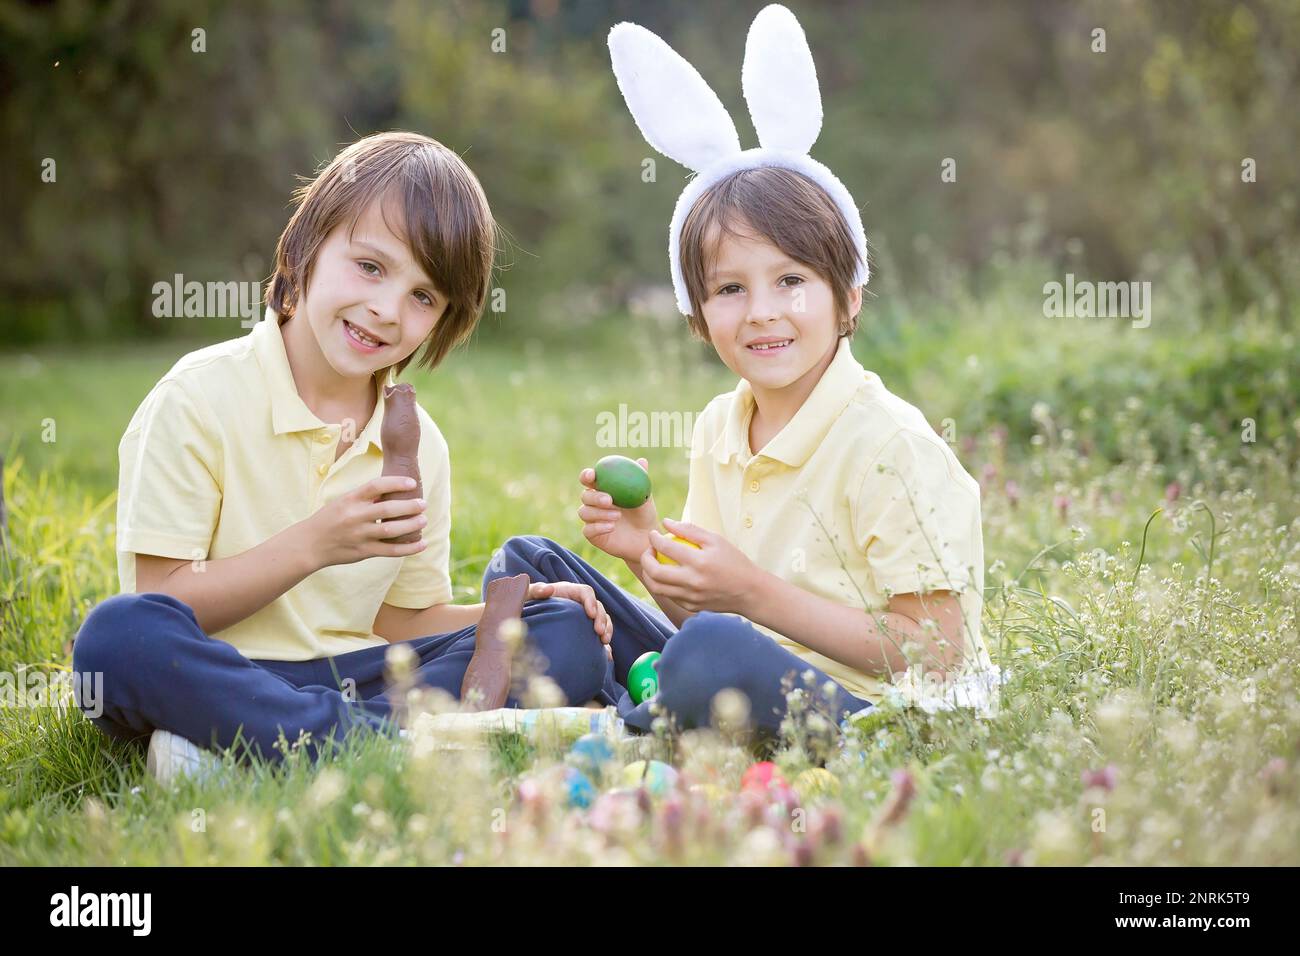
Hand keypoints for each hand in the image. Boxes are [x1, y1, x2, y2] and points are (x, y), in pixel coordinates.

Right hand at [301, 476, 427, 570]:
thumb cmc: (330, 519)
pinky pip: (390, 551)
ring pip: (391, 530)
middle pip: (387, 509)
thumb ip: (365, 497)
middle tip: (423, 504)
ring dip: (411, 525)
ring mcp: (359, 535)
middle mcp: (355, 516)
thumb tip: (392, 488)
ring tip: (424, 520)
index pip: (376, 486)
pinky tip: (422, 544)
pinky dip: (409, 548)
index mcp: (350, 500)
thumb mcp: (343, 501)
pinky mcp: (363, 551)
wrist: (309, 544)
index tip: (412, 483)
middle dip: (409, 506)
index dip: (396, 483)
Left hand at [526, 580, 613, 659]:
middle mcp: (579, 603)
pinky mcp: (584, 630)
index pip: (586, 592)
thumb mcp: (529, 594)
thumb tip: (548, 589)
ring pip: (602, 620)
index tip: (591, 614)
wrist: (529, 616)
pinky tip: (607, 656)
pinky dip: (604, 645)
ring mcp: (583, 617)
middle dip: (602, 619)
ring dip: (606, 630)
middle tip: (599, 633)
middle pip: (598, 607)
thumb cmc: (528, 602)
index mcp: (569, 591)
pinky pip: (599, 636)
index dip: (591, 602)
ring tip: (604, 642)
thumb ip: (536, 590)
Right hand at [577, 457, 659, 563]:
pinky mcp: (592, 535)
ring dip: (599, 513)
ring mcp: (591, 519)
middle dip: (595, 496)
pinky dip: (598, 527)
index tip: (592, 475)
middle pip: (585, 496)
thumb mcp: (645, 496)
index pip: (589, 479)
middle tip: (609, 500)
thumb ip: (640, 479)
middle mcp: (594, 504)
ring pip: (584, 512)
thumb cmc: (644, 514)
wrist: (646, 539)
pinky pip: (588, 530)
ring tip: (617, 516)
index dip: (587, 476)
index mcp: (602, 489)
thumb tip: (642, 461)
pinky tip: (611, 527)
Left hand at [638, 517, 760, 613]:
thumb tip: (666, 522)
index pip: (666, 547)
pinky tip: (666, 576)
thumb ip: (690, 529)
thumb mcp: (716, 540)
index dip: (654, 538)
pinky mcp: (691, 607)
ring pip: (657, 588)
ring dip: (649, 574)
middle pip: (654, 572)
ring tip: (653, 564)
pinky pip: (669, 596)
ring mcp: (691, 597)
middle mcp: (692, 582)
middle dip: (645, 558)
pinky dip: (663, 585)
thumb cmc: (733, 561)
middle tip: (649, 550)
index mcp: (699, 562)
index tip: (653, 534)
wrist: (750, 592)